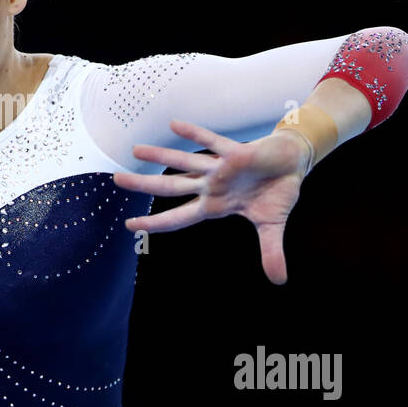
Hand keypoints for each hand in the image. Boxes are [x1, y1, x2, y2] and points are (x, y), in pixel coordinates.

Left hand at [112, 119, 308, 284]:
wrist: (293, 163)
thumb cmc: (277, 192)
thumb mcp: (272, 224)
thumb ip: (271, 251)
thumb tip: (279, 280)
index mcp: (214, 206)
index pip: (178, 217)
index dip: (155, 223)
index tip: (130, 226)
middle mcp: (210, 186)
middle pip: (170, 187)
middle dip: (143, 184)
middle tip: (115, 179)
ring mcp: (220, 168)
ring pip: (184, 163)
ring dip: (160, 155)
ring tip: (134, 150)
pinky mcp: (235, 152)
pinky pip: (212, 142)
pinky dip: (194, 135)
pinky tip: (174, 126)